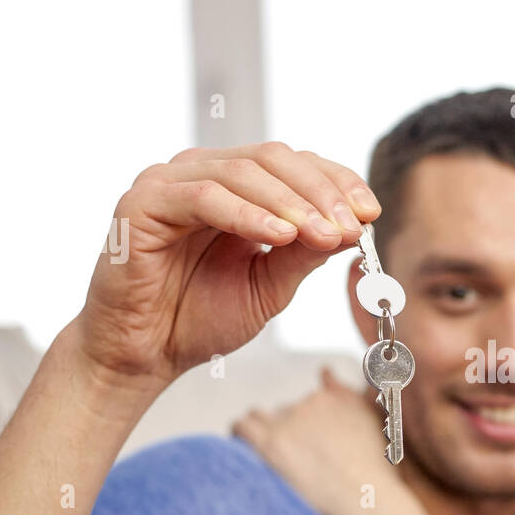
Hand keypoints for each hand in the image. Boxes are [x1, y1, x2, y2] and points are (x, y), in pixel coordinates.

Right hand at [77, 143, 379, 390]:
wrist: (145, 354)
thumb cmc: (200, 317)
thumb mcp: (271, 285)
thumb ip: (306, 252)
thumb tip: (355, 227)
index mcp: (236, 187)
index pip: (295, 165)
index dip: (337, 182)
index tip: (371, 212)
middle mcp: (203, 174)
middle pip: (274, 159)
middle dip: (320, 193)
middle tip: (351, 226)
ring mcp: (170, 183)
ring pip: (242, 172)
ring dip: (290, 203)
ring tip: (323, 233)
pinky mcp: (142, 203)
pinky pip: (203, 197)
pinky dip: (246, 214)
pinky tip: (278, 235)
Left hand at [232, 369, 390, 514]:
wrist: (369, 499)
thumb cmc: (377, 471)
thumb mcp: (374, 426)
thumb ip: (348, 395)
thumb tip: (323, 371)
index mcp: (336, 399)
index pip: (309, 402)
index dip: (306, 424)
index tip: (309, 444)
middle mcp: (311, 402)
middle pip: (286, 412)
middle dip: (287, 432)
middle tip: (295, 461)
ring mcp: (291, 421)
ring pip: (260, 417)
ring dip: (261, 432)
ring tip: (266, 457)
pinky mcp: (272, 443)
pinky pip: (242, 427)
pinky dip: (240, 436)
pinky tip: (244, 452)